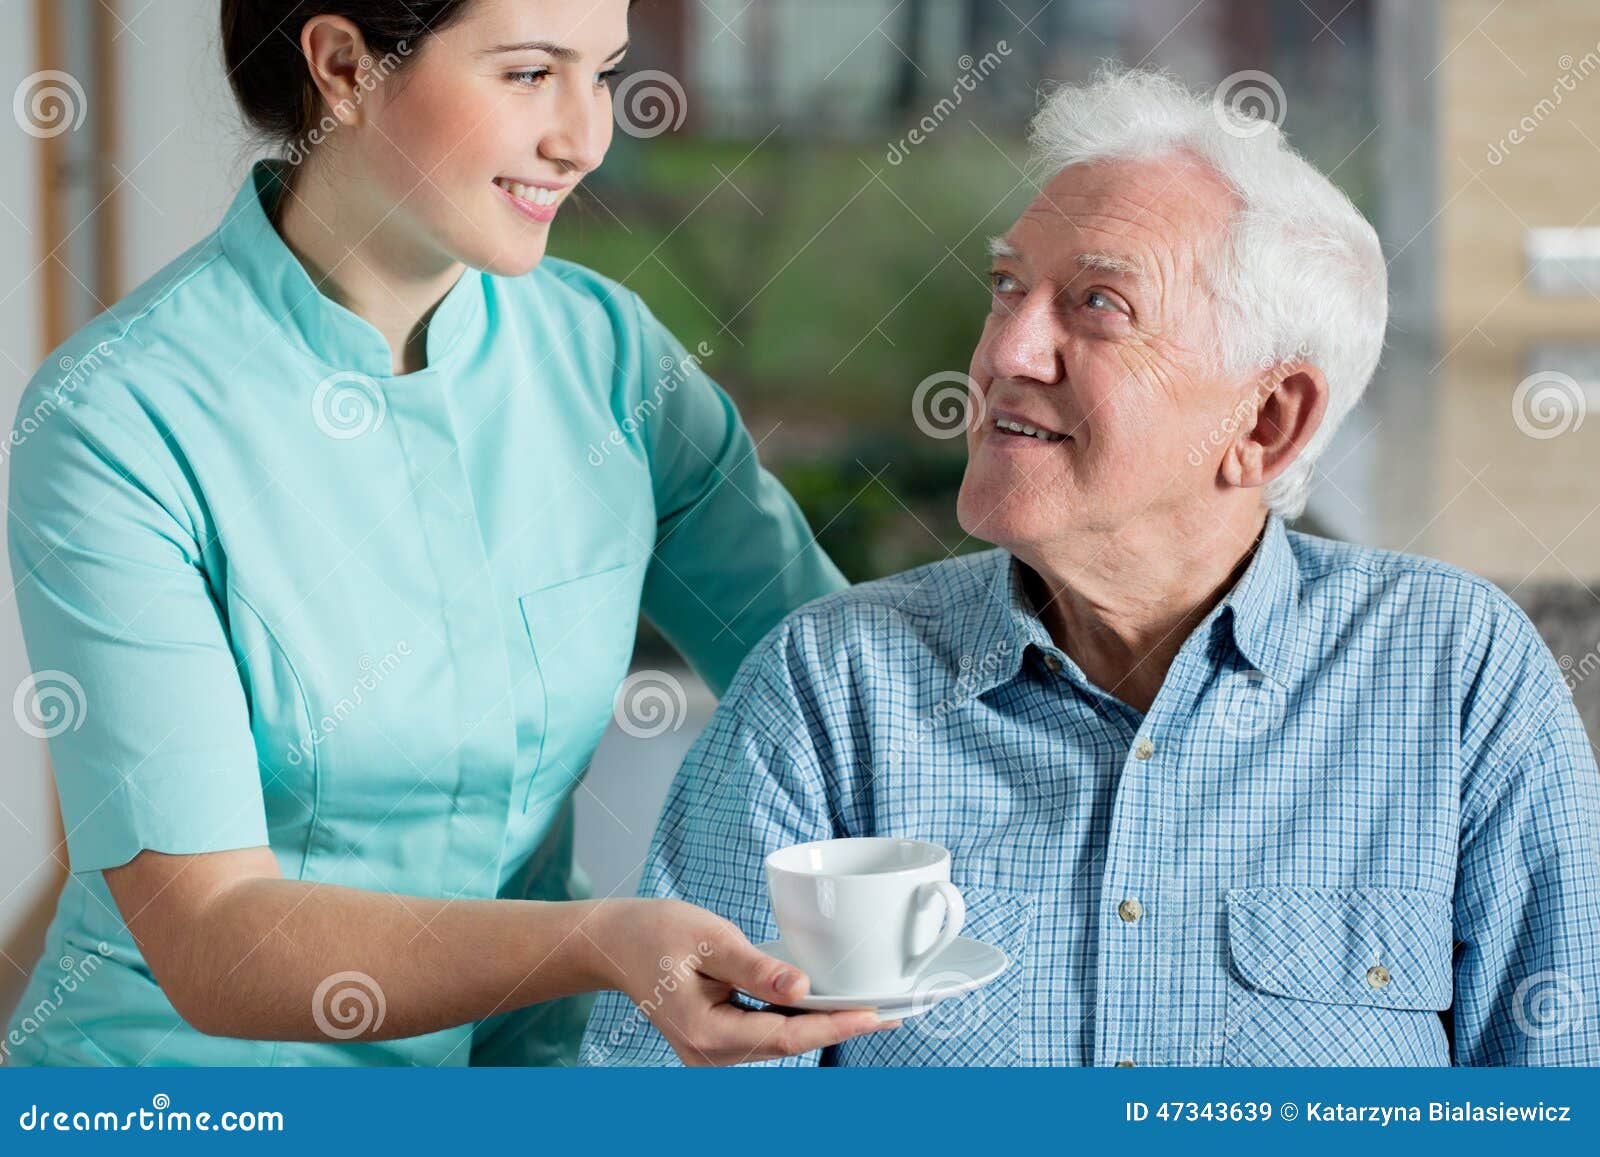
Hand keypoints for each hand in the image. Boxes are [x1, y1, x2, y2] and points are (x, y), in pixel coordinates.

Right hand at [590, 898, 897, 1065]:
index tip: (875, 1016)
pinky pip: (763, 1034)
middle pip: (787, 1045)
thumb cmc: (653, 932)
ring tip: (868, 1012)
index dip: (834, 1026)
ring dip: (820, 1027)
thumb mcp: (708, 939)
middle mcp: (709, 1053)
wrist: (612, 943)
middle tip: (891, 1015)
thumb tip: (802, 987)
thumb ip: (755, 967)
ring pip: (778, 1043)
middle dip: (838, 1028)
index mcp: (706, 1032)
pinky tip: (824, 1008)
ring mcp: (710, 1051)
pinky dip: (795, 1021)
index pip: (785, 1034)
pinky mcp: (714, 1040)